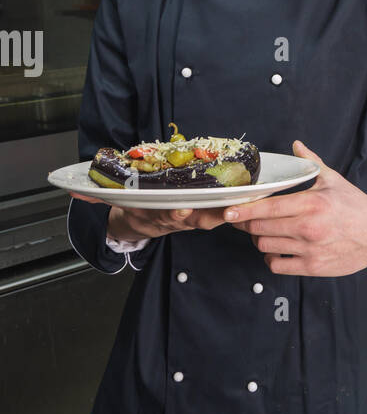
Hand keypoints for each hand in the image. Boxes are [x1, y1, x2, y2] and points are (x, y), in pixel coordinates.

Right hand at [69, 193, 226, 240]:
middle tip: (227, 208)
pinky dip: (233, 210)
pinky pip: (220, 215)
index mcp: (156, 215)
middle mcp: (175, 219)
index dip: (175, 214)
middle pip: (194, 220)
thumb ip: (96, 195)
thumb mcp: (118, 202)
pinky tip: (248, 200)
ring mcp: (191, 220)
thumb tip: (71, 190)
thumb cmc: (136, 205)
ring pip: (210, 219)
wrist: (141, 224)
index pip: (166, 216)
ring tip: (240, 204)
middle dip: (207, 214)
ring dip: (225, 213)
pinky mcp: (204, 216)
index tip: (182, 209)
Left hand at [222, 140, 366, 275]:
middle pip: (258, 229)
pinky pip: (276, 265)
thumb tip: (296, 145)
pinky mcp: (313, 267)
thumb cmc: (357, 207)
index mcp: (311, 203)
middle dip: (246, 224)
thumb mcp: (333, 180)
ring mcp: (310, 249)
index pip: (266, 208)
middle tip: (243, 219)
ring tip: (263, 232)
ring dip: (258, 240)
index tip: (228, 210)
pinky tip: (276, 249)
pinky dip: (271, 257)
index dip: (242, 210)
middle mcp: (308, 227)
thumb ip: (310, 163)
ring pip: (264, 246)